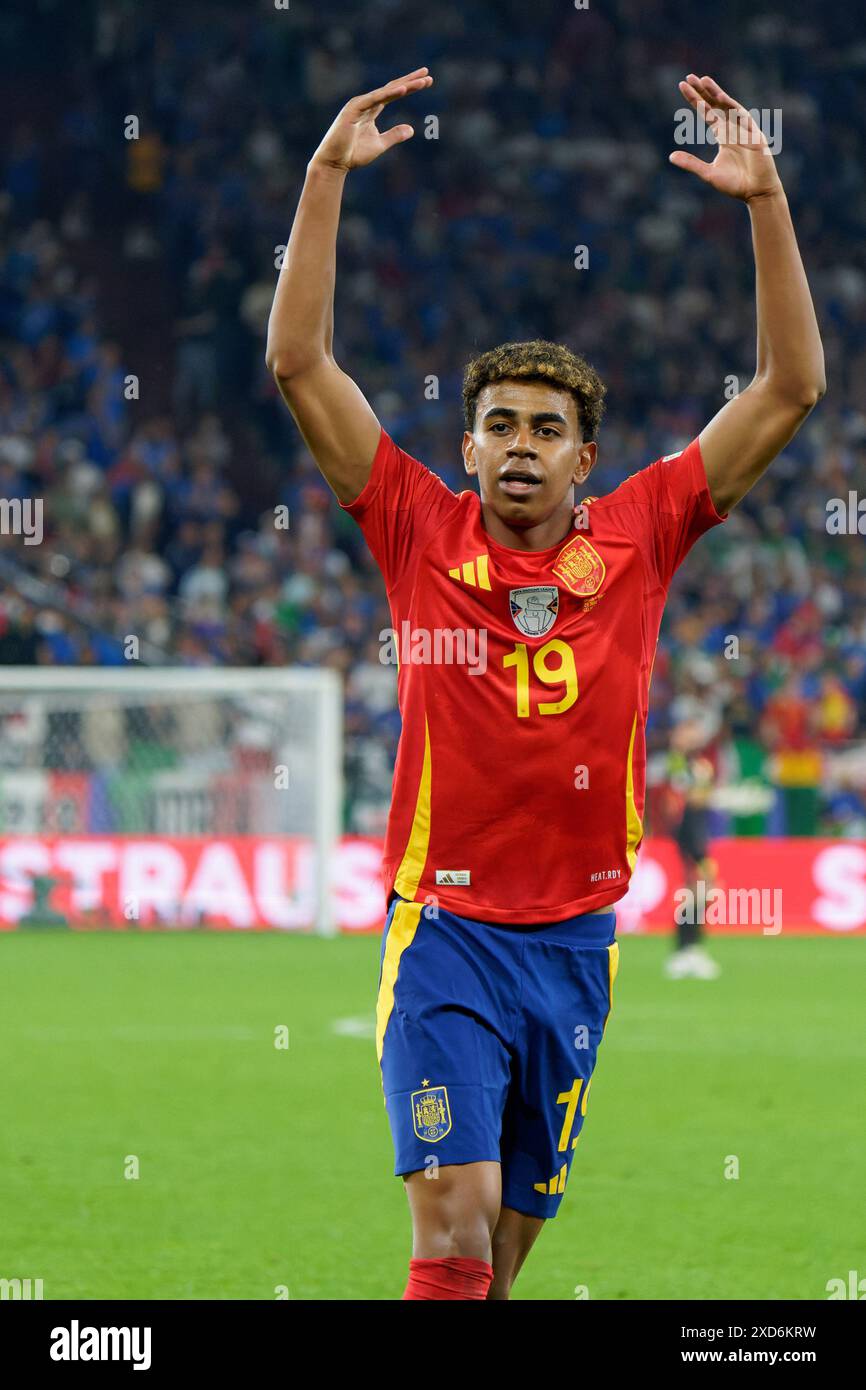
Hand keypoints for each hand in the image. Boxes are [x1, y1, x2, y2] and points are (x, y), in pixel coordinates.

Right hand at [310, 67, 432, 172]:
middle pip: (392, 88)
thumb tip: (412, 129)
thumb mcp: (380, 144)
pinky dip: (389, 94)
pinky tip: (403, 89)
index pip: (393, 94)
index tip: (426, 81)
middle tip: (427, 73)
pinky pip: (375, 99)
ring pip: (386, 92)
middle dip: (410, 81)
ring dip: (404, 85)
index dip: (410, 87)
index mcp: (372, 109)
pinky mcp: (353, 109)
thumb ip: (395, 135)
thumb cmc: (353, 154)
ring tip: (422, 80)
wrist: (334, 163)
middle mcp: (366, 103)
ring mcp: (359, 104)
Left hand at [669, 74, 782, 201]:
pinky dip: (731, 106)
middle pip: (715, 104)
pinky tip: (720, 97)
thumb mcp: (708, 173)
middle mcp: (732, 128)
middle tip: (689, 77)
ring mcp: (743, 128)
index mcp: (722, 135)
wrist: (756, 193)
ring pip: (728, 105)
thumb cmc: (735, 184)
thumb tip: (671, 156)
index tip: (683, 87)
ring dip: (716, 93)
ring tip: (703, 80)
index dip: (695, 101)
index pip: (706, 113)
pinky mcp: (753, 133)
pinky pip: (742, 116)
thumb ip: (691, 163)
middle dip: (703, 91)